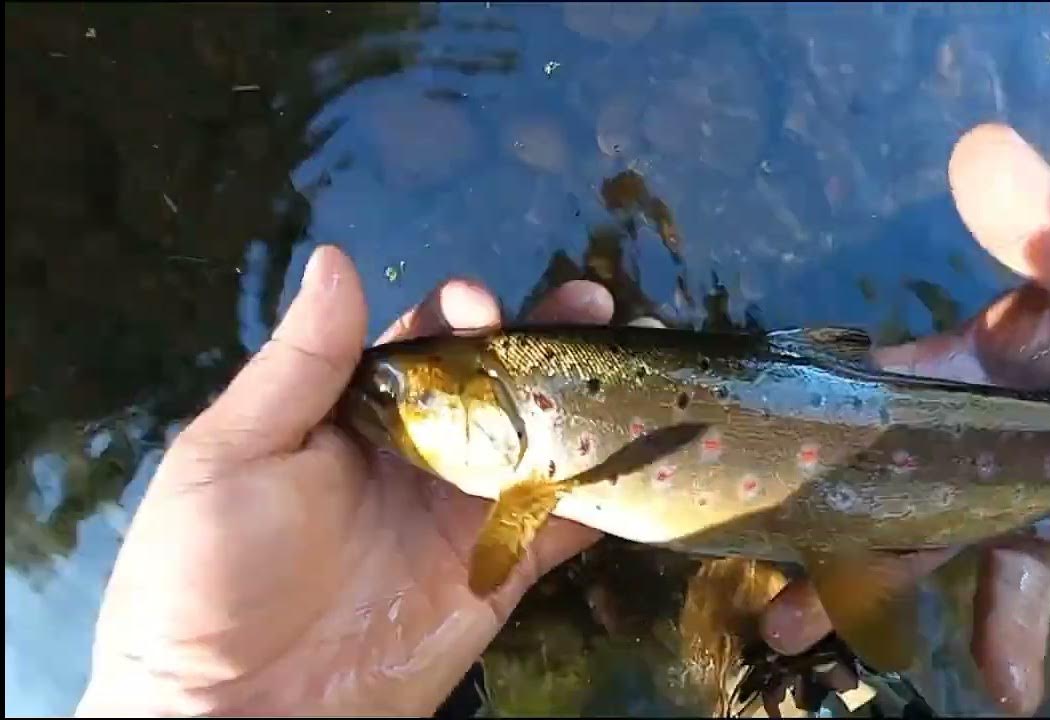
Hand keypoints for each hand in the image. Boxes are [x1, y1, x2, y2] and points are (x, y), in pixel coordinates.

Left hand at [76, 247, 613, 715]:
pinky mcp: (499, 571)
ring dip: (587, 395)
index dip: (458, 313)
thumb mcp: (231, 455)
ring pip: (541, 438)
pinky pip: (563, 523)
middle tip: (592, 302)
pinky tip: (649, 447)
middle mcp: (419, 454)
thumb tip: (338, 259)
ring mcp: (464, 513)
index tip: (483, 307)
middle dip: (542, 336)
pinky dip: (608, 489)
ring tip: (635, 351)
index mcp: (353, 415)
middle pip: (495, 381)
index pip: (421, 343)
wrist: (238, 712)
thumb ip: (299, 364)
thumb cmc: (210, 574)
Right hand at [759, 124, 1049, 715]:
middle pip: (859, 491)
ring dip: (865, 593)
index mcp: (942, 378)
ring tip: (809, 636)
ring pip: (913, 550)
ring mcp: (990, 502)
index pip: (854, 397)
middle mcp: (945, 447)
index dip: (793, 420)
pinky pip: (1017, 598)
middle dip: (807, 531)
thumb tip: (979, 148)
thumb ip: (1044, 227)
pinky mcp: (1043, 547)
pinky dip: (1007, 640)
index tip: (729, 447)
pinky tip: (1005, 689)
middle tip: (749, 573)